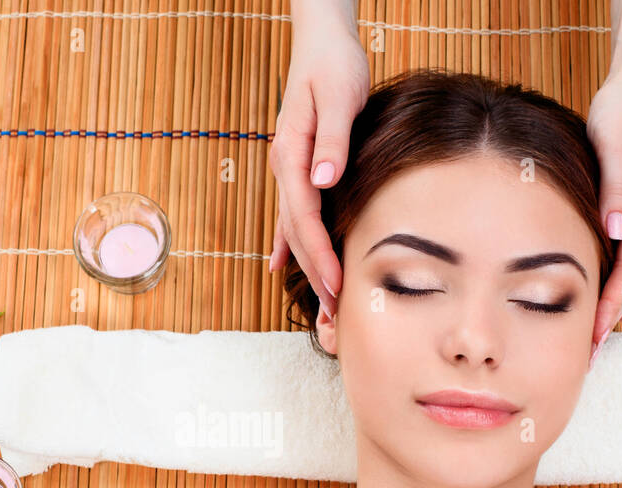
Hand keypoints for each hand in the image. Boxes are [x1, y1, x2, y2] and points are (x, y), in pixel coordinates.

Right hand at [267, 21, 368, 319]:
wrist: (322, 42)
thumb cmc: (334, 64)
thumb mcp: (339, 94)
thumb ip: (331, 138)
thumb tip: (323, 180)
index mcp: (291, 153)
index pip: (302, 216)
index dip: (318, 253)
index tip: (335, 282)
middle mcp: (284, 167)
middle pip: (295, 232)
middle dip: (314, 272)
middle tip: (332, 311)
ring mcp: (288, 170)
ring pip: (293, 229)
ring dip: (306, 266)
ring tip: (321, 302)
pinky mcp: (298, 168)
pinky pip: (290, 215)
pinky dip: (288, 243)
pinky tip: (281, 268)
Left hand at [585, 73, 621, 348]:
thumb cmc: (621, 113)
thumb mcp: (614, 144)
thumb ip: (615, 188)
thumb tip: (616, 231)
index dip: (613, 305)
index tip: (596, 336)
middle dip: (611, 318)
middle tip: (589, 356)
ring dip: (611, 305)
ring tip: (590, 340)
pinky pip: (621, 257)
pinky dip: (609, 282)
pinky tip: (593, 302)